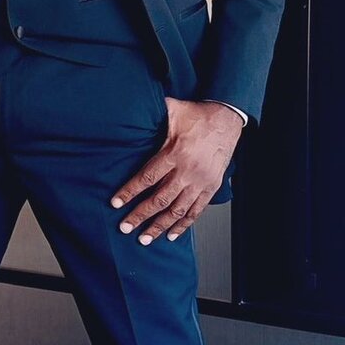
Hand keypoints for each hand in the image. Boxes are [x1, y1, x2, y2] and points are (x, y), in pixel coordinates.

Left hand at [109, 98, 242, 244]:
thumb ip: (154, 112)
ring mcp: (200, 182)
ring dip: (159, 226)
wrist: (227, 120)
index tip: (116, 203)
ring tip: (144, 238)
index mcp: (175, 153)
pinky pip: (196, 211)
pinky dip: (183, 225)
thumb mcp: (174, 110)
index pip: (147, 178)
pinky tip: (171, 235)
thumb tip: (134, 105)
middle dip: (140, 215)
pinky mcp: (210, 187)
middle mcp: (187, 171)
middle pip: (159, 199)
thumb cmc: (199, 116)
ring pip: (177, 210)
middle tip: (125, 227)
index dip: (130, 192)